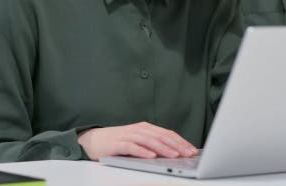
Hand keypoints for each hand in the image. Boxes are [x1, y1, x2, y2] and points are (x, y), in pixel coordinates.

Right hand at [77, 122, 197, 160]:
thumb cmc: (118, 143)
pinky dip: (143, 151)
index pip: (167, 134)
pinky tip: (151, 156)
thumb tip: (174, 154)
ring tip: (174, 155)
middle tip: (188, 153)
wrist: (93, 140)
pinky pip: (132, 147)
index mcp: (146, 128)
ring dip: (163, 148)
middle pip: (161, 136)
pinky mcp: (117, 143)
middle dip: (177, 145)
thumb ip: (153, 145)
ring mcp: (128, 135)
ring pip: (149, 141)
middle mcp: (139, 129)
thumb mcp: (139, 142)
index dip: (181, 141)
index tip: (192, 150)